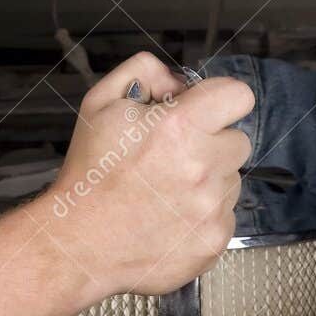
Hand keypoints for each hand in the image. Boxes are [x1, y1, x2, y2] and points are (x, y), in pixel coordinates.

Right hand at [38, 51, 253, 296]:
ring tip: (165, 191)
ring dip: (208, 181)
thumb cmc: (88, 176)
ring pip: (231, 181)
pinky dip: (203, 215)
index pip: (238, 96)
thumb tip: (178, 81)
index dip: (219, 100)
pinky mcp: (214, 240)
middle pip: (237, 141)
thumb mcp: (99, 103)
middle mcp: (203, 167)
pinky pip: (225, 215)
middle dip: (210, 143)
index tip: (203, 112)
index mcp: (179, 127)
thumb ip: (144, 72)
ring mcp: (212, 208)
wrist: (77, 243)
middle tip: (172, 157)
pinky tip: (168, 217)